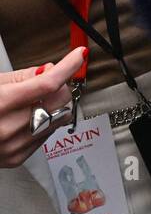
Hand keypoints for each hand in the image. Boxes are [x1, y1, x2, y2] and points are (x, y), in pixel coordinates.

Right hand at [0, 47, 85, 167]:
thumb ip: (23, 77)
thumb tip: (50, 70)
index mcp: (0, 103)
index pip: (47, 83)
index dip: (68, 67)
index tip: (79, 55)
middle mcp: (8, 127)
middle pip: (60, 101)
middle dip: (60, 86)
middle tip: (47, 82)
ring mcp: (14, 145)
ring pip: (58, 119)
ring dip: (53, 106)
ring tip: (32, 102)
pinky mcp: (17, 158)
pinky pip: (46, 136)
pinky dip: (43, 123)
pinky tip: (25, 119)